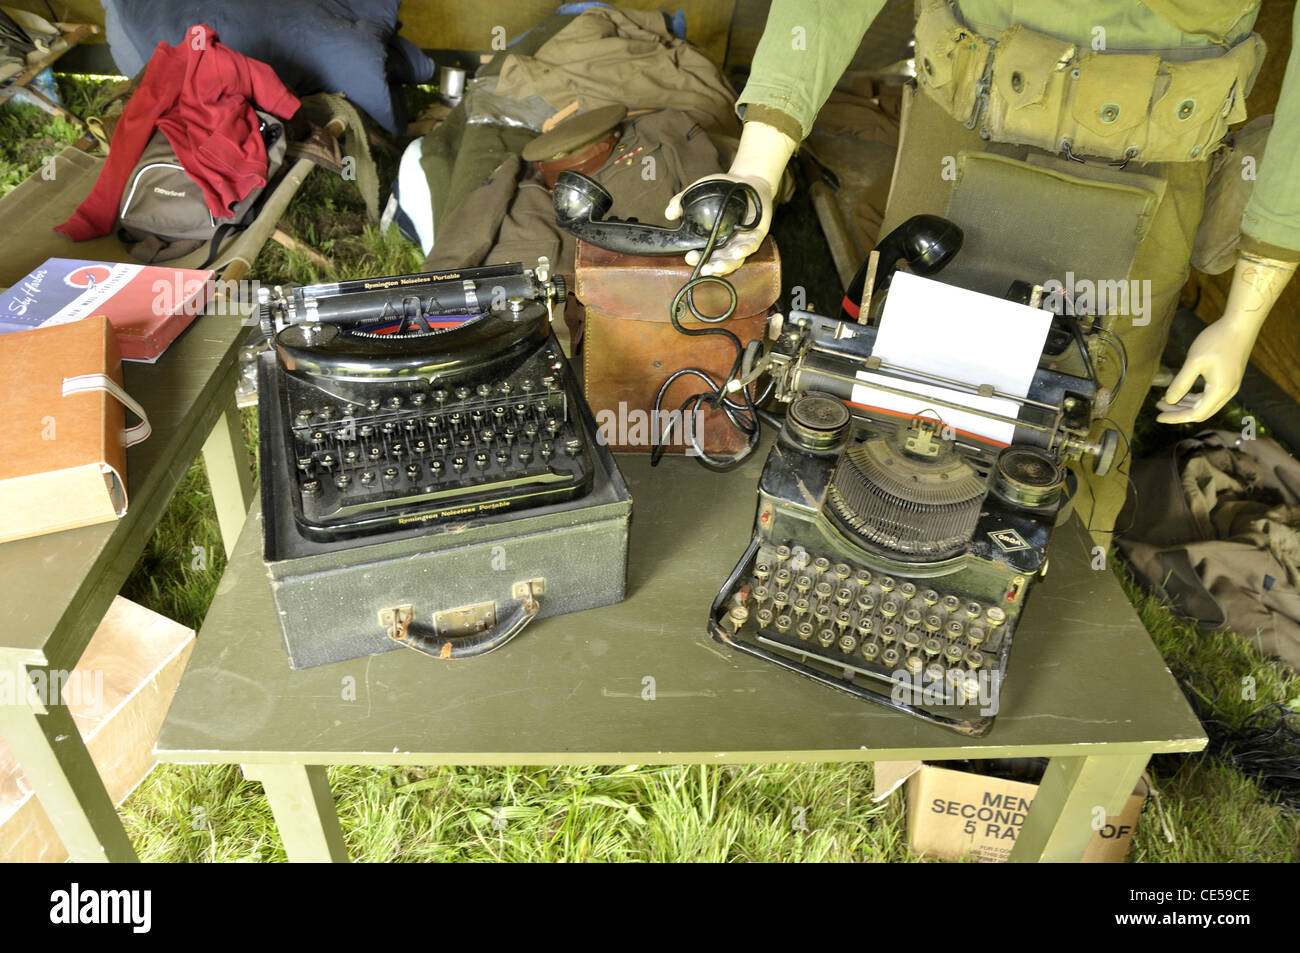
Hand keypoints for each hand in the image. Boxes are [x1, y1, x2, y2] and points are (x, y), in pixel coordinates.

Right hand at [664, 119, 796, 276]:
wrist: (748, 179)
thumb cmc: (723, 189)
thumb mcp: (699, 192)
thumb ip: (681, 201)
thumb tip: (668, 214)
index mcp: (713, 239)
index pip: (704, 255)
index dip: (697, 259)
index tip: (689, 257)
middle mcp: (728, 244)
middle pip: (719, 262)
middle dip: (711, 268)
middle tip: (703, 268)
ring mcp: (742, 241)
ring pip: (735, 260)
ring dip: (726, 265)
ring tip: (717, 267)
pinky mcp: (757, 235)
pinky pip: (751, 246)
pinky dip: (744, 250)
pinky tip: (737, 253)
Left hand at [1156, 319, 1250, 422]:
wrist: (1240, 325)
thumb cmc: (1216, 341)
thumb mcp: (1194, 362)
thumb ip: (1181, 383)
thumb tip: (1169, 401)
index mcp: (1220, 391)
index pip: (1196, 414)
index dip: (1176, 417)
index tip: (1158, 417)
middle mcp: (1228, 392)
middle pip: (1201, 412)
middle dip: (1178, 412)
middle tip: (1158, 406)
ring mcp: (1230, 386)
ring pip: (1205, 404)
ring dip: (1186, 404)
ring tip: (1165, 400)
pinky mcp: (1229, 379)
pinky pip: (1210, 395)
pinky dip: (1195, 397)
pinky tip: (1182, 393)